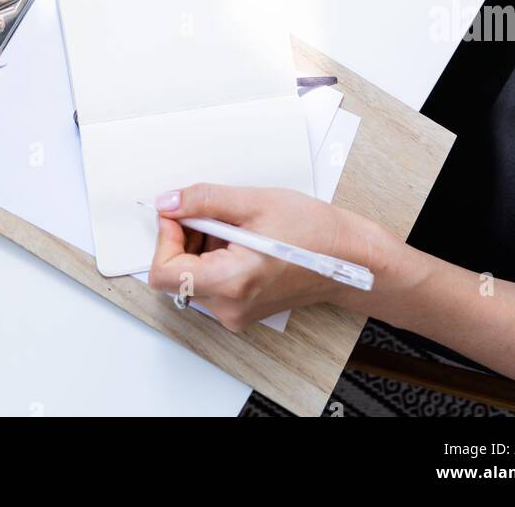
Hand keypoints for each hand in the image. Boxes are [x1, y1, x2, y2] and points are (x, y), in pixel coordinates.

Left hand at [148, 184, 429, 331]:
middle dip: (187, 236)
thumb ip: (204, 201)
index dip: (166, 237)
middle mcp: (229, 308)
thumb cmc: (314, 232)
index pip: (164, 272)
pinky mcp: (241, 310)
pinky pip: (210, 282)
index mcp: (231, 284)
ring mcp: (235, 314)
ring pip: (192, 276)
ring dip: (202, 244)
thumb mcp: (255, 203)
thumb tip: (167, 203)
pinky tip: (242, 239)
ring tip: (236, 225)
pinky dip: (216, 256)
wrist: (350, 259)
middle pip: (176, 273)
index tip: (180, 212)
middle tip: (214, 212)